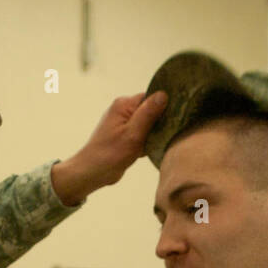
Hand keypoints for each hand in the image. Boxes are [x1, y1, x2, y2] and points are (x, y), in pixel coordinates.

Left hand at [50, 91, 168, 205]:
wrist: (91, 173)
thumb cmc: (110, 154)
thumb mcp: (133, 134)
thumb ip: (148, 114)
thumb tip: (163, 94)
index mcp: (124, 104)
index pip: (151, 97)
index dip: (164, 106)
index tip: (176, 117)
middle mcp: (123, 110)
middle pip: (150, 109)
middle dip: (160, 122)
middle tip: (168, 133)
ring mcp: (123, 123)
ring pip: (148, 123)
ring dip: (154, 133)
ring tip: (157, 143)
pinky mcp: (124, 135)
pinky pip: (142, 133)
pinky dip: (147, 141)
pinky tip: (149, 150)